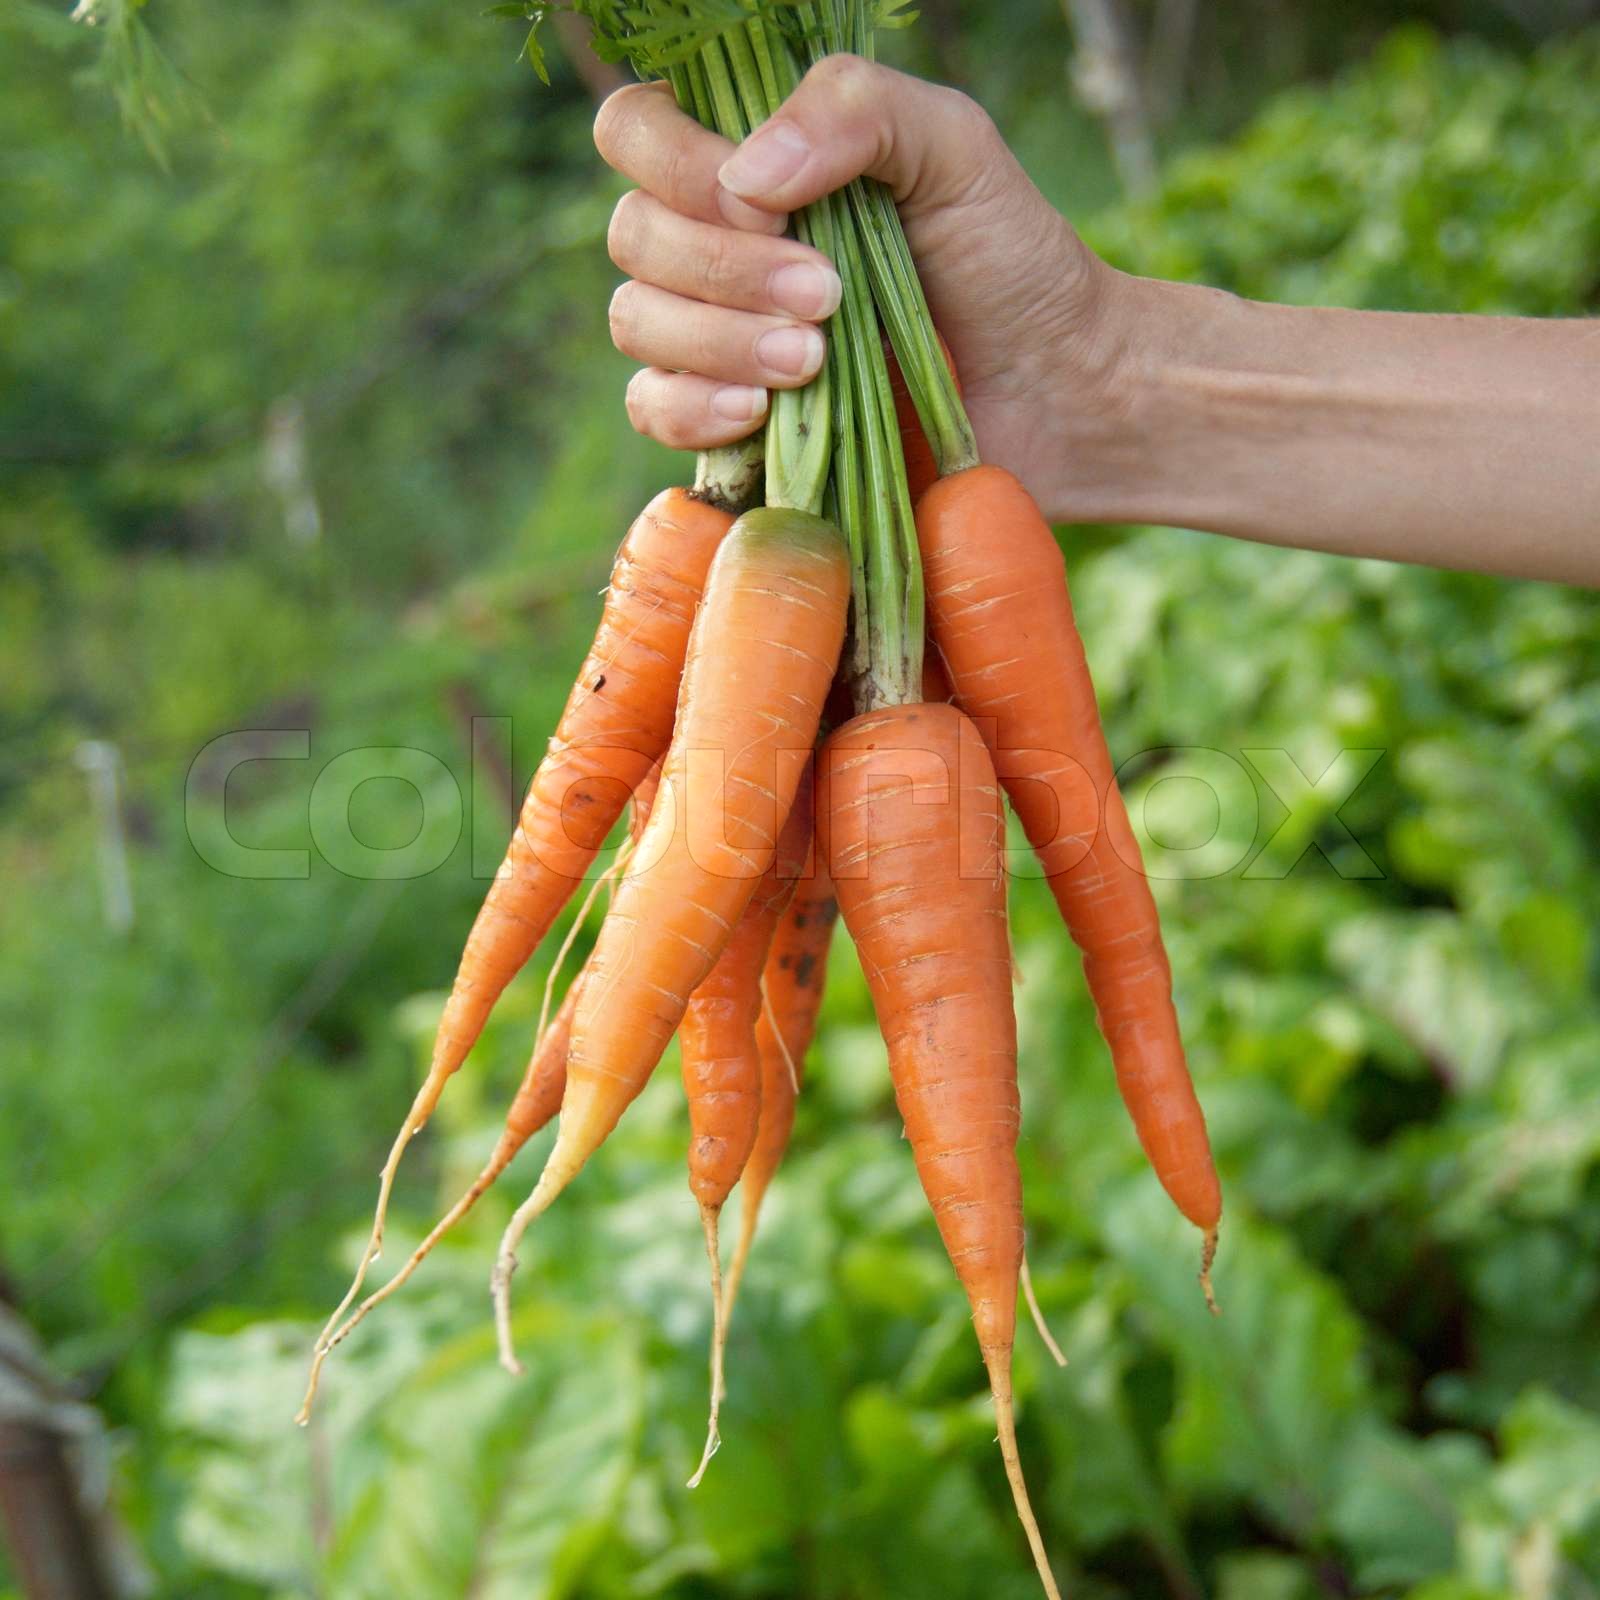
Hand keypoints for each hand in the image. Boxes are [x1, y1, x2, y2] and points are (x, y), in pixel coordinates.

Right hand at [594, 55, 1125, 515]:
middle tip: (828, 297)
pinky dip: (695, 409)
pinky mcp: (728, 426)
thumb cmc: (1007, 260)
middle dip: (725, 267)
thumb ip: (856, 111)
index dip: (680, 165)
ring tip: (817, 359)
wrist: (1051, 392)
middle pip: (634, 235)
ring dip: (719, 340)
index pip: (636, 131)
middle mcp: (718, 243)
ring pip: (637, 323)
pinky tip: (763, 413)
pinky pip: (652, 409)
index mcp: (752, 162)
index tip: (773, 205)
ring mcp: (714, 337)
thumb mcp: (952, 148)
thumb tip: (745, 177)